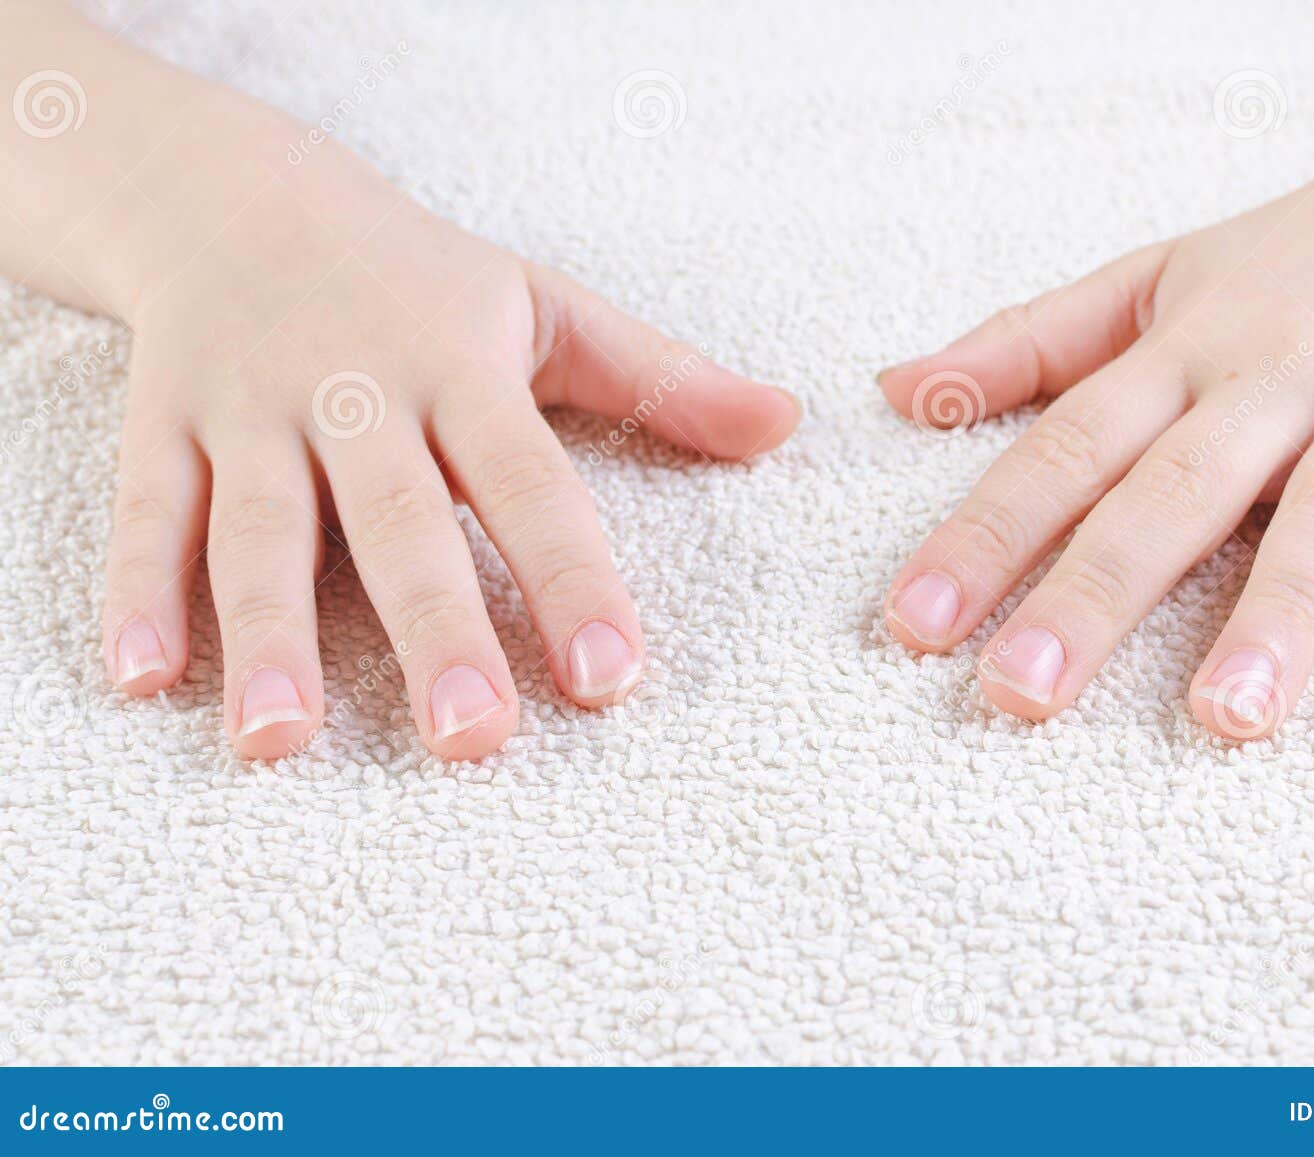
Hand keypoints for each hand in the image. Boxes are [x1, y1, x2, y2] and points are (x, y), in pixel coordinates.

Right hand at [102, 117, 797, 759]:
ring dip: (267, 636)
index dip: (571, 580)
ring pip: (259, 528)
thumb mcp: (545, 307)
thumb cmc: (416, 279)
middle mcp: (358, 394)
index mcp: (462, 368)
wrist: (237, 195)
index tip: (610, 679)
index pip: (530, 484)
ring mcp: (252, 410)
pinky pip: (148, 511)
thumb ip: (661, 379)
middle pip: (399, 521)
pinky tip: (148, 680)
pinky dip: (140, 592)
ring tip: (280, 743)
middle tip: (470, 740)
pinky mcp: (162, 424)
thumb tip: (785, 423)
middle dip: (433, 629)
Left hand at [879, 99, 1313, 737]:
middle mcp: (1273, 377)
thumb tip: (895, 387)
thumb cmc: (1291, 259)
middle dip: (1094, 594)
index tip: (913, 625)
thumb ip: (1024, 343)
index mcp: (1181, 349)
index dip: (984, 536)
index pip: (1064, 451)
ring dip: (1276, 616)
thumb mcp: (1150, 280)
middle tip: (1021, 692)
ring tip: (1224, 718)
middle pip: (1172, 493)